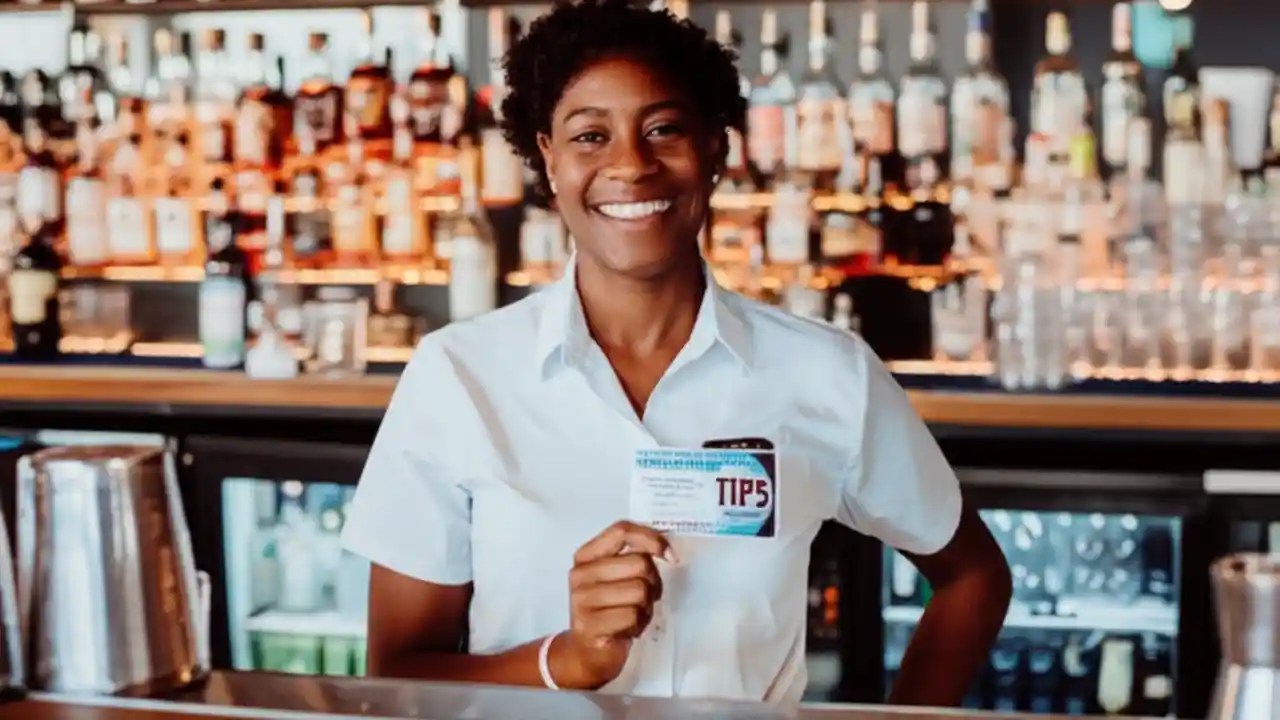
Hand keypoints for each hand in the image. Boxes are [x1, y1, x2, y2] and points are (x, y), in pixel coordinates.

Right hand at [551, 521, 675, 689]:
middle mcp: (581, 574)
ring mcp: (582, 600)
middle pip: (639, 563)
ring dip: (646, 607)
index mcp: (586, 556)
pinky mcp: (590, 626)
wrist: (587, 651)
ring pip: (640, 591)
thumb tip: (668, 550)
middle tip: (646, 598)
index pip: (622, 531)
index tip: (669, 555)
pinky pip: (633, 616)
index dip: (651, 539)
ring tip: (634, 614)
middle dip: (653, 582)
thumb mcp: (616, 577)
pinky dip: (639, 624)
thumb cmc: (609, 610)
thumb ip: (634, 557)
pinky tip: (628, 629)